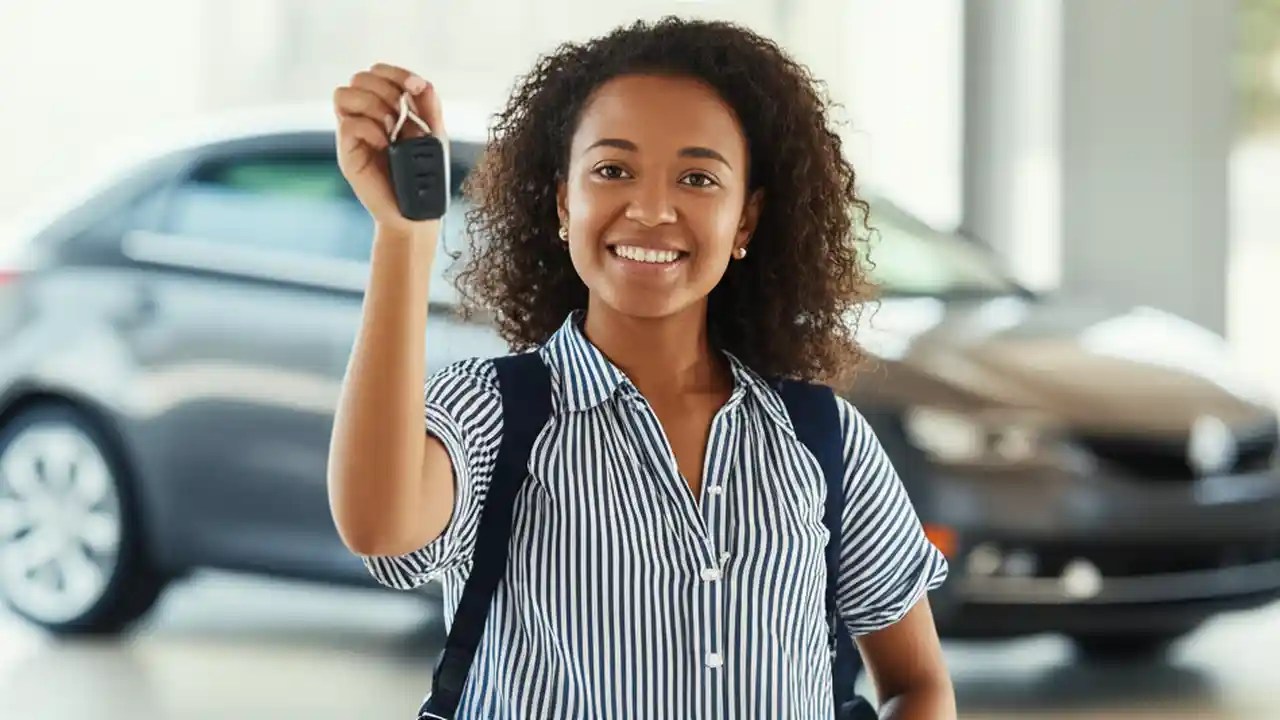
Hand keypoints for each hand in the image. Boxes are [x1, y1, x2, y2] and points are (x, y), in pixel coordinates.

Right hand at [332, 63, 447, 232]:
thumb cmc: (423, 176)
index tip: (416, 88)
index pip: (377, 72)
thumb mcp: (433, 136)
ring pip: (343, 93)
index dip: (396, 73)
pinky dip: (369, 129)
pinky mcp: (347, 153)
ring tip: (390, 127)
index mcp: (384, 108)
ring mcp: (354, 134)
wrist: (415, 213)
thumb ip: (429, 107)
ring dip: (372, 104)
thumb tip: (422, 82)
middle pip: (359, 77)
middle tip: (401, 114)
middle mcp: (365, 117)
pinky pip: (347, 124)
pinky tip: (385, 144)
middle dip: (385, 89)